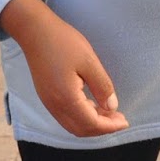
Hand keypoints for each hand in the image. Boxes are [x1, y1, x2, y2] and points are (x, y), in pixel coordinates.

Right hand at [0, 0, 127, 137]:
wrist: (34, 31)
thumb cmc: (62, 42)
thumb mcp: (89, 61)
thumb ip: (102, 86)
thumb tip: (112, 107)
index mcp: (66, 98)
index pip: (92, 123)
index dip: (110, 126)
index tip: (125, 121)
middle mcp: (55, 106)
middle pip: (82, 130)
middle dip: (102, 129)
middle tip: (119, 119)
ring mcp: (49, 103)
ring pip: (73, 126)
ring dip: (92, 124)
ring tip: (108, 113)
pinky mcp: (47, 98)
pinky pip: (66, 117)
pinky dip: (81, 118)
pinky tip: (92, 106)